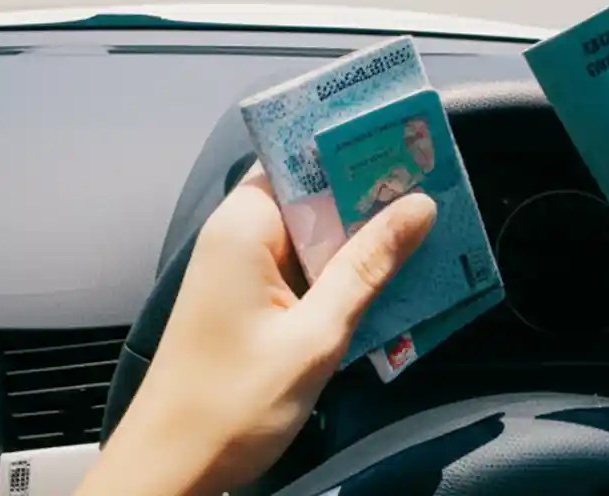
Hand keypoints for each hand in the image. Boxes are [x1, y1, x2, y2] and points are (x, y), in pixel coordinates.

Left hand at [75, 166, 435, 495]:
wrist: (172, 468)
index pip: (303, 158)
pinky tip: (386, 289)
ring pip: (316, 236)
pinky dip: (342, 277)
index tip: (410, 145)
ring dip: (362, 243)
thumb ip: (368, 268)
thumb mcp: (315, 335)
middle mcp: (238, 237)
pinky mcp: (249, 302)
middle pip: (315, 195)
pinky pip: (305, 270)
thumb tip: (416, 207)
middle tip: (435, 196)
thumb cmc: (230, 405)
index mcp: (244, 228)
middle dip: (372, 198)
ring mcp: (242, 271)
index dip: (355, 149)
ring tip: (425, 240)